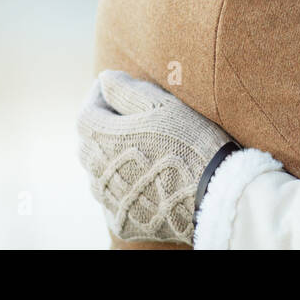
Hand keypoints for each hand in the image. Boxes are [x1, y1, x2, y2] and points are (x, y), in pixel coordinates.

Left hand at [76, 70, 236, 244]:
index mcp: (103, 140)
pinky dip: (124, 184)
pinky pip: (114, 198)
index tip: (113, 87)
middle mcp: (97, 174)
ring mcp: (109, 201)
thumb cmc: (189, 142)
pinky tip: (147, 177)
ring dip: (113, 156)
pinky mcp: (123, 221)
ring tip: (141, 147)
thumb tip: (105, 78)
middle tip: (128, 114)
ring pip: (100, 172)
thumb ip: (128, 90)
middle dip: (104, 125)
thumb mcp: (162, 105)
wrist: (213, 193)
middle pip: (89, 144)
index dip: (98, 96)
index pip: (86, 113)